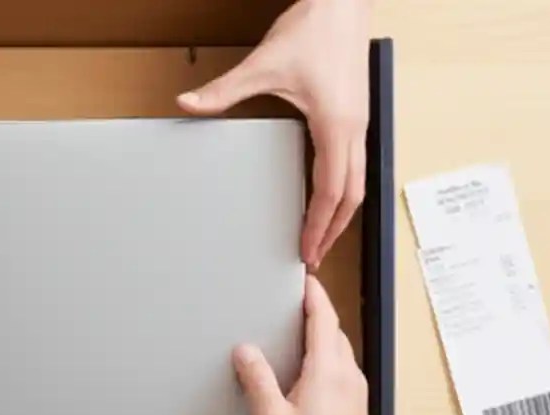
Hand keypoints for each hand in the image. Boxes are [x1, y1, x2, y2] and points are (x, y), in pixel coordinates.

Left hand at [178, 0, 370, 266]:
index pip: (330, 191)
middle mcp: (355, 129)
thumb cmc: (315, 31)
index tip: (307, 250)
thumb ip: (224, 91)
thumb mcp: (264, 65)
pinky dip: (344, 187)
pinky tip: (326, 192)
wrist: (342, 4)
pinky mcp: (356, 113)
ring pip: (359, 180)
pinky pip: (356, 162)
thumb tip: (189, 105)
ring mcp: (360, 122)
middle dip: (334, 229)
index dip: (318, 225)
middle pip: (352, 195)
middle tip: (314, 255)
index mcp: (336, 127)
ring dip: (342, 211)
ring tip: (322, 234)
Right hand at [232, 276, 378, 414]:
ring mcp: (355, 394)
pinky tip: (305, 373)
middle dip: (315, 312)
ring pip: (339, 352)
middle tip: (293, 302)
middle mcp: (348, 377)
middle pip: (333, 332)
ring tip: (296, 332)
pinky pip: (340, 371)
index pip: (323, 318)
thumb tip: (245, 350)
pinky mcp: (354, 410)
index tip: (305, 278)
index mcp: (328, 371)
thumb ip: (256, 380)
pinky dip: (324, 358)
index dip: (314, 294)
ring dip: (321, 336)